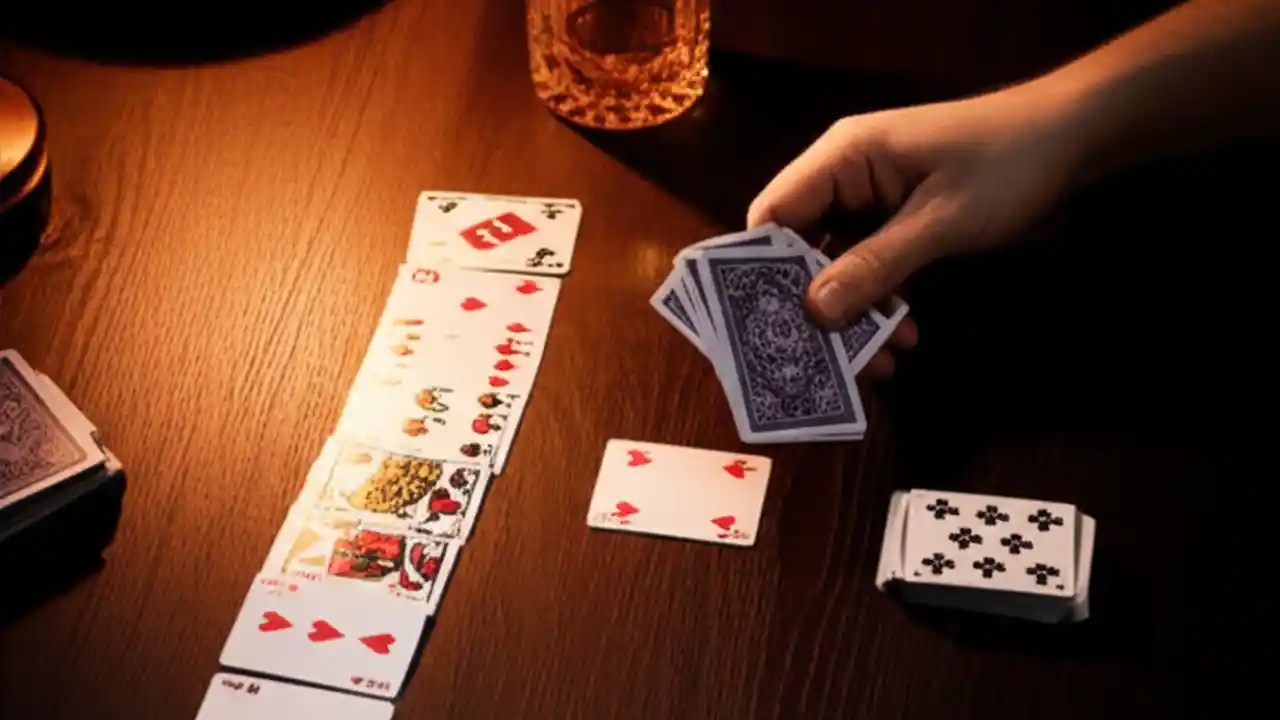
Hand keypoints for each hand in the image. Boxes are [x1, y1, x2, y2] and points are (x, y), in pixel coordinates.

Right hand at [748, 85, 1080, 377]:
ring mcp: (871, 199)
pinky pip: (871, 267)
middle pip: (800, 246)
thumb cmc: (1006, 165)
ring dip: (854, 314)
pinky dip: (883, 304)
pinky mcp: (897, 221)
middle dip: (814, 305)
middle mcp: (845, 176)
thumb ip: (875, 265)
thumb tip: (812, 312)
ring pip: (837, 266)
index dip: (758, 270)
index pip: (772, 214)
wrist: (1074, 137)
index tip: (760, 327)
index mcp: (842, 158)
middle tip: (823, 361)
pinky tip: (904, 340)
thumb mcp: (939, 221)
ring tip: (880, 362)